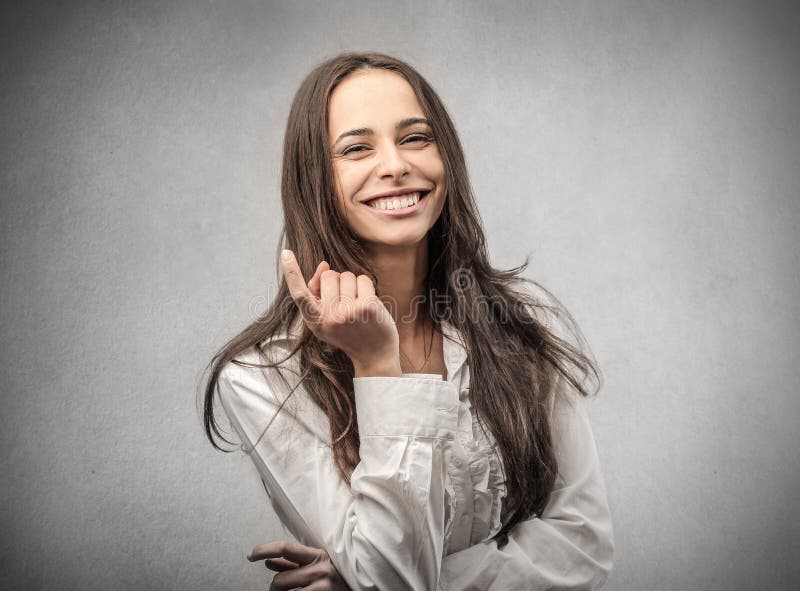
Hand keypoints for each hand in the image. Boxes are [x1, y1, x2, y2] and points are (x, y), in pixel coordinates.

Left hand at [248, 539, 351, 590]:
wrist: (356, 590)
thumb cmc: (332, 581)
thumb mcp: (315, 568)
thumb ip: (292, 565)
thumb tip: (268, 562)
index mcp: (318, 554)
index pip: (286, 547)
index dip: (265, 549)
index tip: (251, 555)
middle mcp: (320, 568)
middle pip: (280, 579)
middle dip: (274, 588)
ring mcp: (321, 585)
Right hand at [281, 249, 400, 375]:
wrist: (374, 355)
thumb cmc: (348, 331)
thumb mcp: (325, 319)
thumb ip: (317, 293)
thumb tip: (324, 265)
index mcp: (315, 322)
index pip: (299, 294)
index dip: (291, 272)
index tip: (285, 253)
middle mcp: (330, 318)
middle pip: (328, 276)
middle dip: (336, 281)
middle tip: (344, 302)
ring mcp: (349, 312)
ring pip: (346, 275)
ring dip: (352, 284)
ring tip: (356, 304)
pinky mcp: (368, 306)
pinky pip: (362, 279)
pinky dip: (365, 286)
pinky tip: (367, 302)